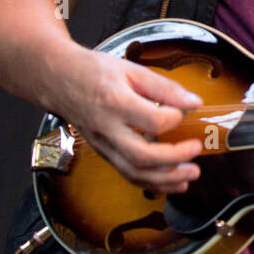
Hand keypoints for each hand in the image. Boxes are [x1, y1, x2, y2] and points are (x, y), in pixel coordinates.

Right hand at [47, 45, 203, 193]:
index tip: (185, 111)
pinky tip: (172, 181)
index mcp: (115, 103)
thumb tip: (194, 102)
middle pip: (142, 157)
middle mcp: (107, 129)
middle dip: (175, 159)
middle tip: (196, 150)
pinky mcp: (103, 153)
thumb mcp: (131, 70)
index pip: (152, 120)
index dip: (175, 118)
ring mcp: (102, 145)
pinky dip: (152, 183)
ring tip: (190, 174)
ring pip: (134, 173)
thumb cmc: (93, 71)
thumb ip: (164, 87)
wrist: (57, 79)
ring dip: (166, 180)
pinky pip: (127, 174)